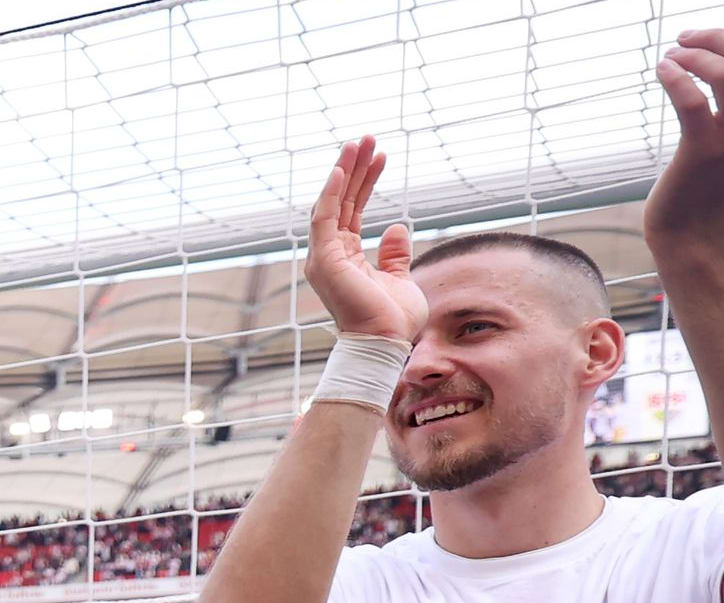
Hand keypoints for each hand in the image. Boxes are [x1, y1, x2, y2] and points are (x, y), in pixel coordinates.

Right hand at [301, 136, 425, 343]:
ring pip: (332, 204)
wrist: (385, 342)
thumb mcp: (399, 278)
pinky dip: (331, 193)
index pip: (352, 210)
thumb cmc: (392, 319)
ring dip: (344, 172)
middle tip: (367, 138)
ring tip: (359, 143)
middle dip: (354, 168)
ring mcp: (323, 257)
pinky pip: (324, 219)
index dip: (365, 182)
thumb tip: (397, 227)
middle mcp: (328, 255)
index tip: (380, 157)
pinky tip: (341, 169)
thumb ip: (394, 254)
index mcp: (343, 258)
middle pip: (341, 201)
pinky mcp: (324, 260)